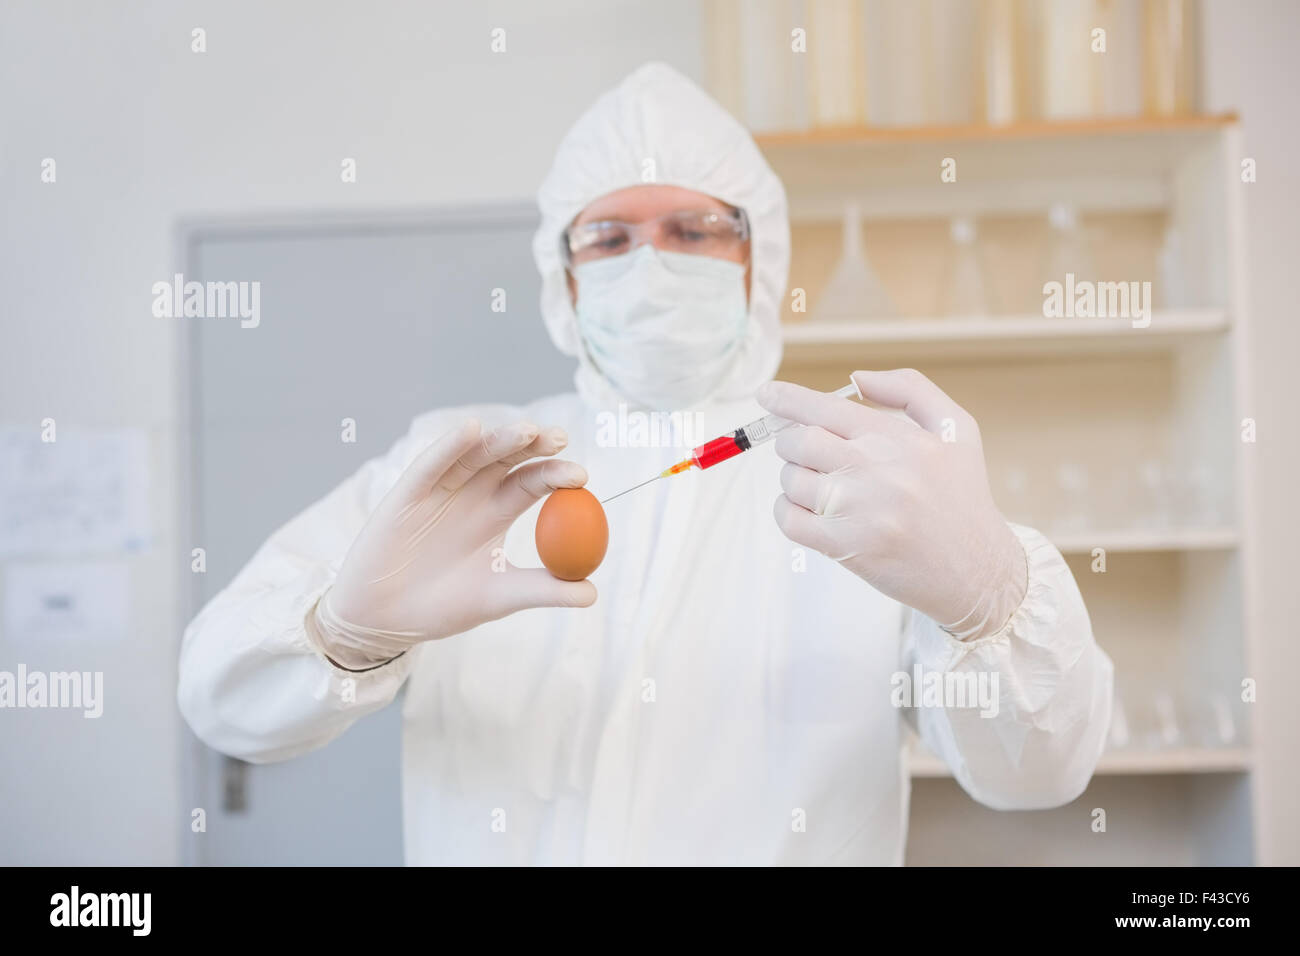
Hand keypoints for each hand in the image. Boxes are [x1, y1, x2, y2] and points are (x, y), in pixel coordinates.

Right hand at [310, 419, 594, 668]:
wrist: (385, 620)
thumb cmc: (442, 606)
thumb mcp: (499, 597)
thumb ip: (543, 591)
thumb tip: (592, 594)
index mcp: (496, 512)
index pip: (533, 482)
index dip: (556, 474)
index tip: (582, 477)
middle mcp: (472, 493)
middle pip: (510, 459)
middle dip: (535, 446)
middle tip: (561, 441)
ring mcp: (440, 489)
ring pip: (476, 454)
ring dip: (502, 439)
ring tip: (529, 431)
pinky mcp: (408, 493)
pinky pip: (432, 465)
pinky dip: (450, 447)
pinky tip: (471, 431)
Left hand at [756, 369, 1026, 640]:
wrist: (979, 571)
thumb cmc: (962, 497)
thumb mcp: (956, 429)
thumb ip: (909, 390)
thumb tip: (856, 378)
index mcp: (897, 437)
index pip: (824, 407)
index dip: (787, 398)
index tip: (766, 394)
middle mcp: (875, 469)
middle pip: (798, 441)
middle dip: (791, 441)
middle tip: (804, 451)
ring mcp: (857, 510)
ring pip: (791, 479)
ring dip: (794, 479)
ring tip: (822, 486)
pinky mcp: (844, 547)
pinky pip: (789, 519)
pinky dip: (788, 511)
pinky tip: (811, 511)